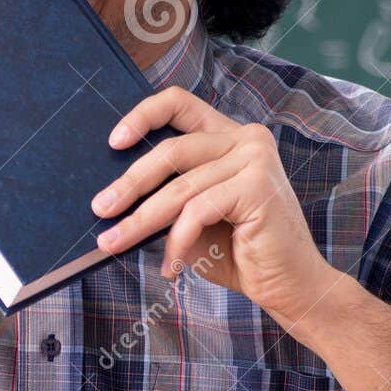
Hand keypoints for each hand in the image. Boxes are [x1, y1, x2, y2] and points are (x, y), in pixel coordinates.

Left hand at [90, 85, 339, 329]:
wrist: (290, 286)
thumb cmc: (239, 253)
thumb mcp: (194, 217)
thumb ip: (168, 195)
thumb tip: (115, 194)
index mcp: (230, 137)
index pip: (181, 103)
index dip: (143, 116)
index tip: (114, 142)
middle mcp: (247, 139)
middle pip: (172, 150)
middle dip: (130, 183)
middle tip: (100, 209)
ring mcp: (256, 159)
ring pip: (180, 187)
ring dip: (141, 220)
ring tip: (115, 243)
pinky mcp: (257, 187)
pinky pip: (197, 211)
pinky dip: (177, 243)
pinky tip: (171, 268)